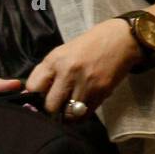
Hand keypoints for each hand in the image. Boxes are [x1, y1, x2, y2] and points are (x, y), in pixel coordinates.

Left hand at [25, 19, 142, 115]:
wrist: (121, 39)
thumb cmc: (90, 44)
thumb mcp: (65, 51)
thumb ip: (50, 71)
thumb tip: (36, 93)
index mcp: (55, 59)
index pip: (33, 87)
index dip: (36, 94)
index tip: (42, 94)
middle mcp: (68, 72)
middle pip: (50, 106)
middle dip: (53, 107)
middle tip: (59, 102)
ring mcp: (85, 84)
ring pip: (68, 115)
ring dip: (69, 113)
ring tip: (72, 104)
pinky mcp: (100, 92)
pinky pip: (85, 115)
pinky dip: (82, 113)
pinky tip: (84, 103)